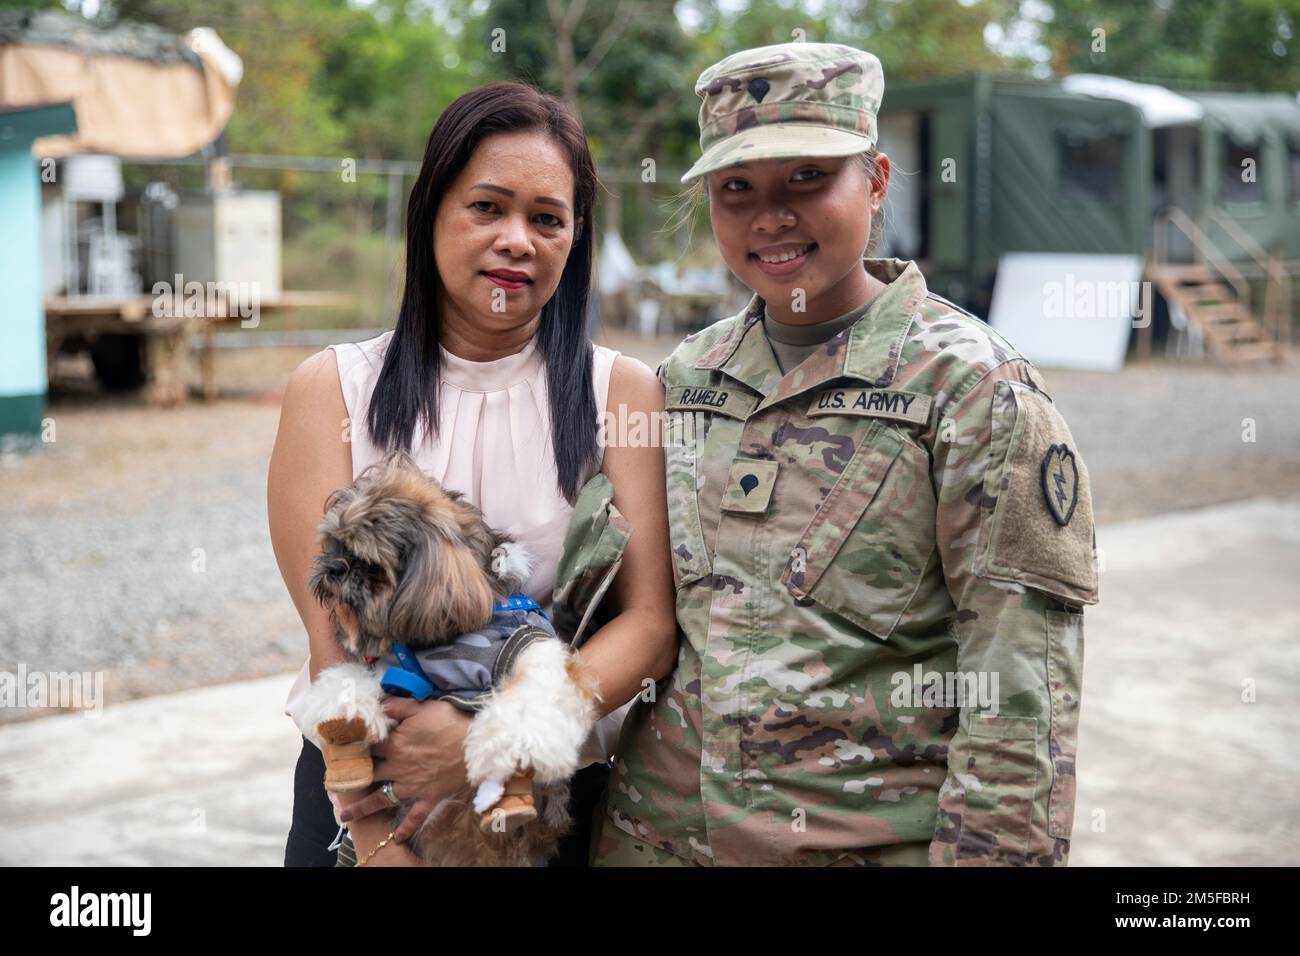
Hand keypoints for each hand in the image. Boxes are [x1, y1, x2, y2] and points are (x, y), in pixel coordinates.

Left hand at [338, 697, 472, 844]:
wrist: (477, 745)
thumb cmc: (450, 722)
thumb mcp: (422, 707)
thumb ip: (397, 706)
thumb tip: (378, 703)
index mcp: (394, 745)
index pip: (367, 746)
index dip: (353, 746)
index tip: (341, 749)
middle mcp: (397, 768)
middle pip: (368, 775)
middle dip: (350, 779)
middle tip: (333, 785)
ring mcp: (412, 786)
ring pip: (381, 799)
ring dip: (362, 808)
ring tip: (345, 817)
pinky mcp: (429, 797)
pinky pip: (415, 816)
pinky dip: (406, 828)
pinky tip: (397, 838)